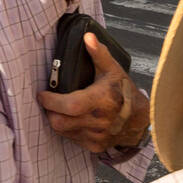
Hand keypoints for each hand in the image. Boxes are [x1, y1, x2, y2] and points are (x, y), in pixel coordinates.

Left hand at [37, 32, 149, 153]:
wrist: (140, 120)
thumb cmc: (124, 92)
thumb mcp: (113, 70)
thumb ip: (99, 53)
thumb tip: (88, 37)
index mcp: (102, 100)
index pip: (70, 105)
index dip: (52, 101)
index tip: (42, 94)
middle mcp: (99, 121)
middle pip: (60, 122)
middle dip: (49, 111)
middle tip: (48, 101)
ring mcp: (97, 136)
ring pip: (63, 131)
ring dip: (57, 120)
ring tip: (58, 109)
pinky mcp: (95, 146)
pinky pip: (72, 139)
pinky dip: (67, 129)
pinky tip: (71, 119)